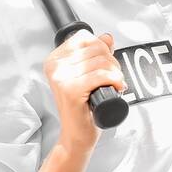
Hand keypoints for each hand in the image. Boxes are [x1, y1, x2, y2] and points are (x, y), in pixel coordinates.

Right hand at [42, 30, 126, 150]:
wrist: (77, 134)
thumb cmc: (83, 106)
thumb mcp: (88, 75)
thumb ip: (96, 54)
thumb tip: (106, 37)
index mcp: (55, 60)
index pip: (85, 37)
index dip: (102, 49)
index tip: (104, 65)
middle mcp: (55, 67)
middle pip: (96, 48)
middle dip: (112, 62)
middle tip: (112, 78)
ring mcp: (61, 78)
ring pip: (102, 62)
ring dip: (115, 73)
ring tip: (114, 85)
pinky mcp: (71, 90)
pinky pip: (102, 75)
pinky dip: (115, 80)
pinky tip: (116, 88)